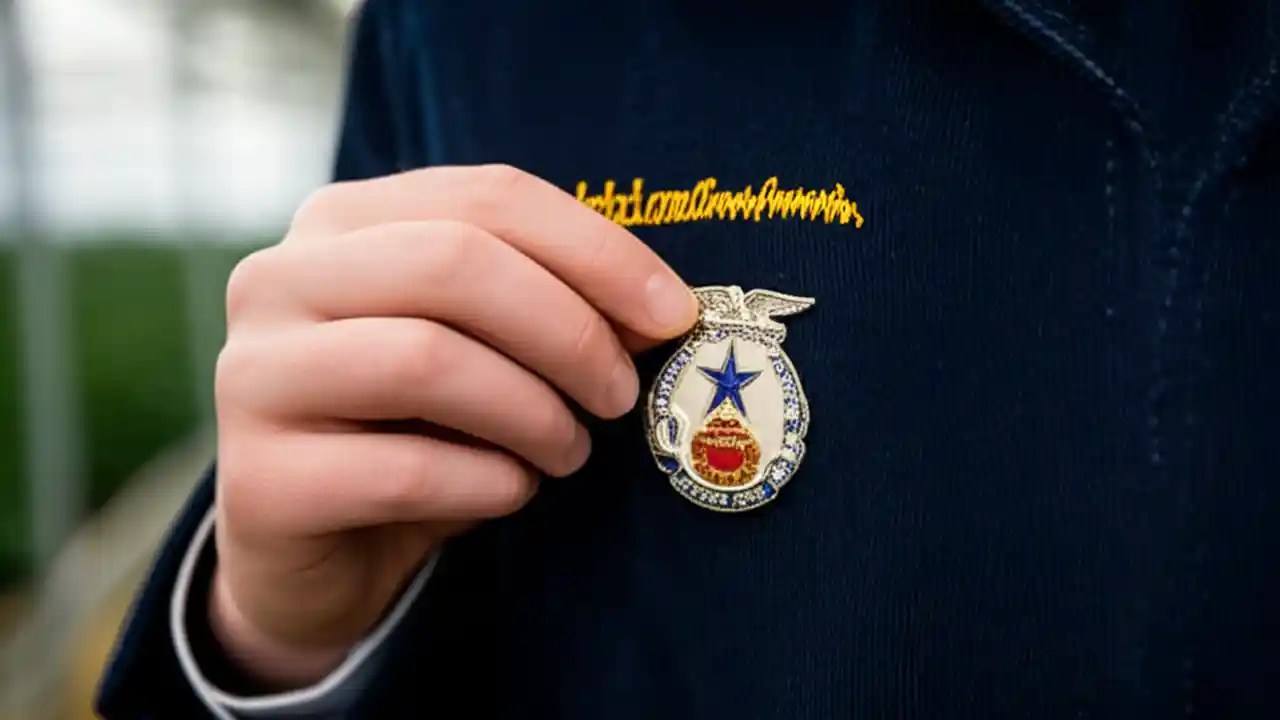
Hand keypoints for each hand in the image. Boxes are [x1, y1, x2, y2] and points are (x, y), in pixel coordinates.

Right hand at [210, 164, 697, 687]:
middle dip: (567, 329)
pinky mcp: (259, 480)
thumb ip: (547, 307)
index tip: (673, 314)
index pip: (489, 195)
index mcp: (341, 221)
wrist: (310, 549)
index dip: (598, 250)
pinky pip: (408, 470)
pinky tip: (511, 491)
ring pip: (426, 360)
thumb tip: (664, 309)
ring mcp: (253, 375)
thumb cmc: (412, 430)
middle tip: (618, 395)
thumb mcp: (480, 350)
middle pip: (454, 263)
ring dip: (533, 413)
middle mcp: (278, 279)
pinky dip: (491, 484)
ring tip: (569, 452)